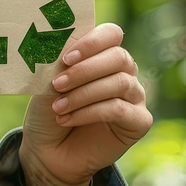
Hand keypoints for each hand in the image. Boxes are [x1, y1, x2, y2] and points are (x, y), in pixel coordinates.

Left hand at [20, 23, 151, 185]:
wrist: (47, 150)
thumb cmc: (47, 112)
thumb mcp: (48, 84)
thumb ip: (59, 63)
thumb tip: (63, 44)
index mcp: (102, 56)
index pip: (111, 34)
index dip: (92, 42)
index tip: (66, 57)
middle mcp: (124, 73)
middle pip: (119, 57)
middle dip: (85, 70)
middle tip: (58, 83)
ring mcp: (134, 97)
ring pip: (120, 83)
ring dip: (83, 94)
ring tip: (58, 106)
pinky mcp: (138, 122)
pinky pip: (119, 109)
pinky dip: (89, 112)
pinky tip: (66, 119)